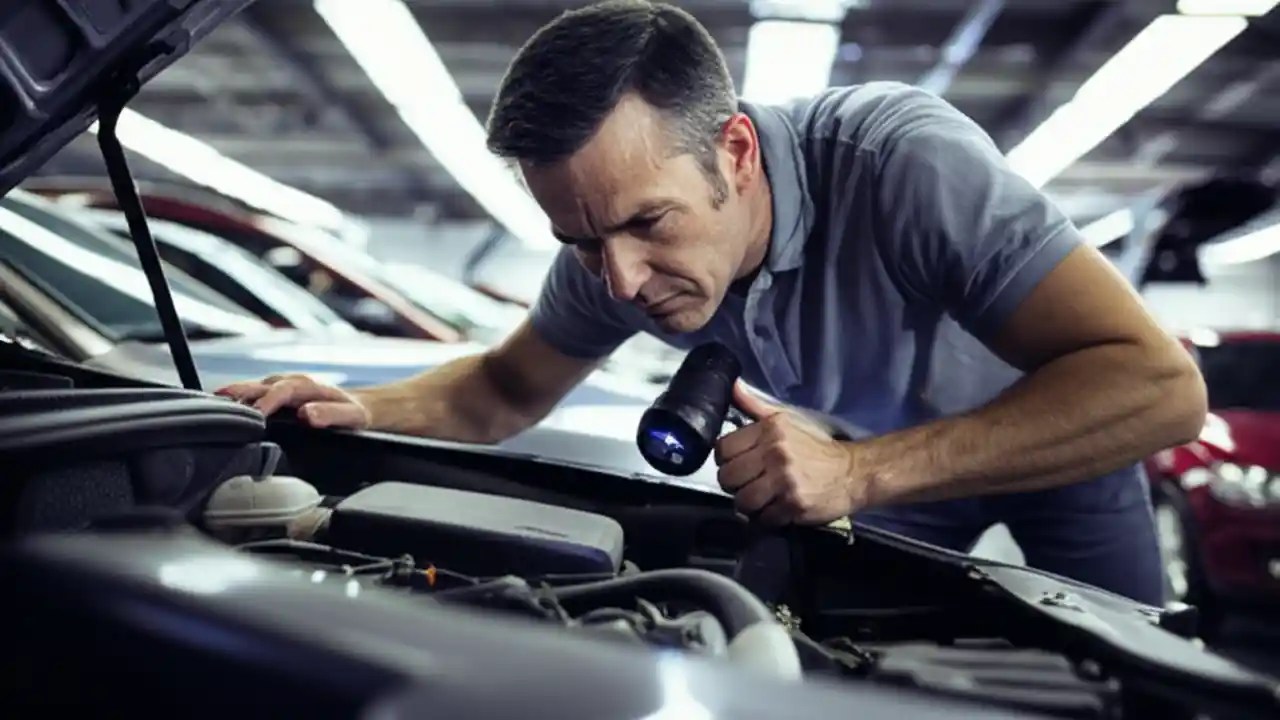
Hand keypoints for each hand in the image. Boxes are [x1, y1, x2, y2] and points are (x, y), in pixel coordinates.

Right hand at [214, 373, 371, 429]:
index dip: (267, 402)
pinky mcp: (277, 394)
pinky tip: (224, 406)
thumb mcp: (351, 416)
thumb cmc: (355, 413)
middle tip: (215, 401)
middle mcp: (292, 382)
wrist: (360, 406)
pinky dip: (239, 399)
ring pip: (254, 388)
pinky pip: (255, 394)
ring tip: (211, 404)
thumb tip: (308, 415)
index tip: (254, 416)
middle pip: (260, 385)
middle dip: (238, 392)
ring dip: (234, 395)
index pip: (282, 391)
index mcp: (308, 386)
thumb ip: (330, 414)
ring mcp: (283, 387)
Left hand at [714, 383, 864, 525]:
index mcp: (770, 430)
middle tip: (745, 485)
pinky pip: (763, 519)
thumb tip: (733, 385)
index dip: (724, 460)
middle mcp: (775, 453)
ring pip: (742, 501)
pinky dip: (766, 519)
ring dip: (747, 505)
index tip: (735, 464)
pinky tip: (775, 510)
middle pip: (728, 477)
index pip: (723, 448)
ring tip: (759, 500)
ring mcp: (785, 480)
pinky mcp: (794, 505)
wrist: (853, 472)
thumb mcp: (787, 419)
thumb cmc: (816, 447)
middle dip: (732, 485)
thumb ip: (755, 406)